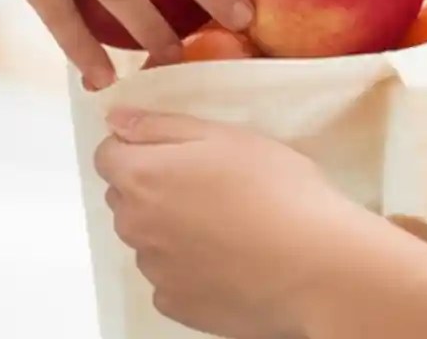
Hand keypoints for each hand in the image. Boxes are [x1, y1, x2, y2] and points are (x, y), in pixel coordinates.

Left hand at [94, 110, 379, 338]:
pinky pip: (169, 278)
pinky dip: (188, 269)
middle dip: (154, 187)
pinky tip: (231, 260)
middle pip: (126, 198)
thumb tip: (115, 120)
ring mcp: (154, 270)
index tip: (178, 151)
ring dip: (171, 229)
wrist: (319, 268)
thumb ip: (161, 125)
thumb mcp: (226, 136)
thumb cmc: (279, 191)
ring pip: (148, 239)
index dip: (137, 146)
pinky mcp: (176, 305)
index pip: (106, 154)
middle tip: (211, 184)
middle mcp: (135, 225)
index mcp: (143, 176)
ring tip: (229, 226)